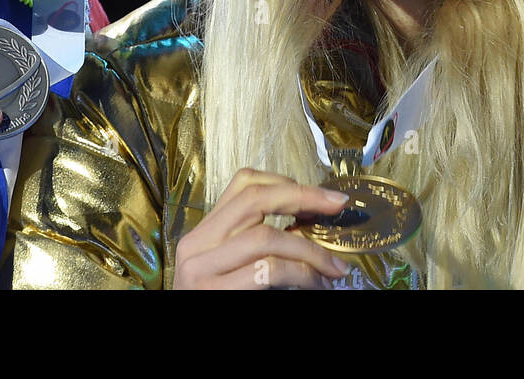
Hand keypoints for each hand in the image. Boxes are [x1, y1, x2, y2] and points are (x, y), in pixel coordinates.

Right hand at [173, 168, 352, 288]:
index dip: (286, 182)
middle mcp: (196, 244)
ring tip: (334, 267)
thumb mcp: (236, 265)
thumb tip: (310, 222)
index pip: (243, 184)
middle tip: (336, 206)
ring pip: (266, 237)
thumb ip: (261, 243)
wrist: (186, 340)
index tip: (321, 196)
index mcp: (203, 233)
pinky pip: (268, 271)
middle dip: (302, 197)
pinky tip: (318, 284)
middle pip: (254, 198)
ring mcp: (200, 269)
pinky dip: (302, 274)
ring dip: (310, 250)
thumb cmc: (225, 298)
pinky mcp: (212, 292)